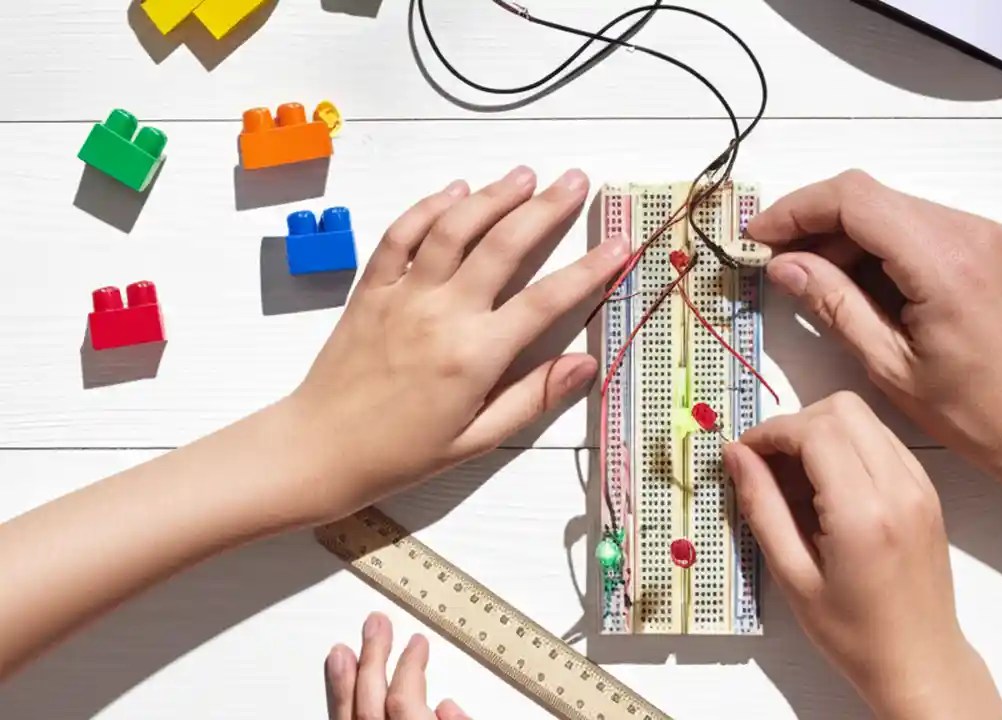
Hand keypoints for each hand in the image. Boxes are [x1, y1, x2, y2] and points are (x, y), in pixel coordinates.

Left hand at [285, 168, 627, 522]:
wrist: (320, 449)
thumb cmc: (403, 453)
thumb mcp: (478, 439)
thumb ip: (533, 397)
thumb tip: (586, 365)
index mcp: (476, 355)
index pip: (546, 300)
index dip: (589, 269)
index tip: (619, 245)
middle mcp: (443, 314)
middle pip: (504, 245)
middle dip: (546, 208)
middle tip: (575, 181)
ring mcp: (404, 295)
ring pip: (454, 228)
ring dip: (492, 195)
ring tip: (524, 175)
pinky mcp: (371, 289)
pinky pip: (401, 235)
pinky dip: (429, 207)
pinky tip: (455, 191)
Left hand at [326, 612, 468, 719]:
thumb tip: (448, 707)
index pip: (403, 701)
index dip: (409, 666)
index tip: (418, 643)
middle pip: (370, 703)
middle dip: (373, 658)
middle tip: (377, 624)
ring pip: (346, 717)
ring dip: (342, 680)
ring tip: (340, 650)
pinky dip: (337, 700)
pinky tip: (338, 684)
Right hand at [723, 393, 1001, 718]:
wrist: (920, 661)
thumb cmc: (852, 632)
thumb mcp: (793, 576)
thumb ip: (762, 508)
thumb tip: (735, 454)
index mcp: (864, 513)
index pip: (815, 431)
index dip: (771, 432)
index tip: (744, 454)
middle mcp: (899, 487)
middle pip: (842, 409)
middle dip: (796, 425)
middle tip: (770, 465)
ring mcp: (920, 485)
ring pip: (864, 417)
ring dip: (822, 431)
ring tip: (797, 478)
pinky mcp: (927, 490)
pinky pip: (882, 440)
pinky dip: (848, 445)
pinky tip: (828, 486)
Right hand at [748, 171, 1001, 480]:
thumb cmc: (972, 413)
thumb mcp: (889, 364)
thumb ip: (833, 304)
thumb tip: (783, 265)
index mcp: (944, 261)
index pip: (854, 199)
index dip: (796, 209)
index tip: (758, 237)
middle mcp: (970, 231)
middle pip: (872, 198)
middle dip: (816, 224)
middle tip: (777, 264)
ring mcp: (987, 234)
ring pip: (895, 210)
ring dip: (847, 237)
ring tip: (815, 281)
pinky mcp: (993, 246)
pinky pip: (922, 227)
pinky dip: (882, 246)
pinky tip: (861, 285)